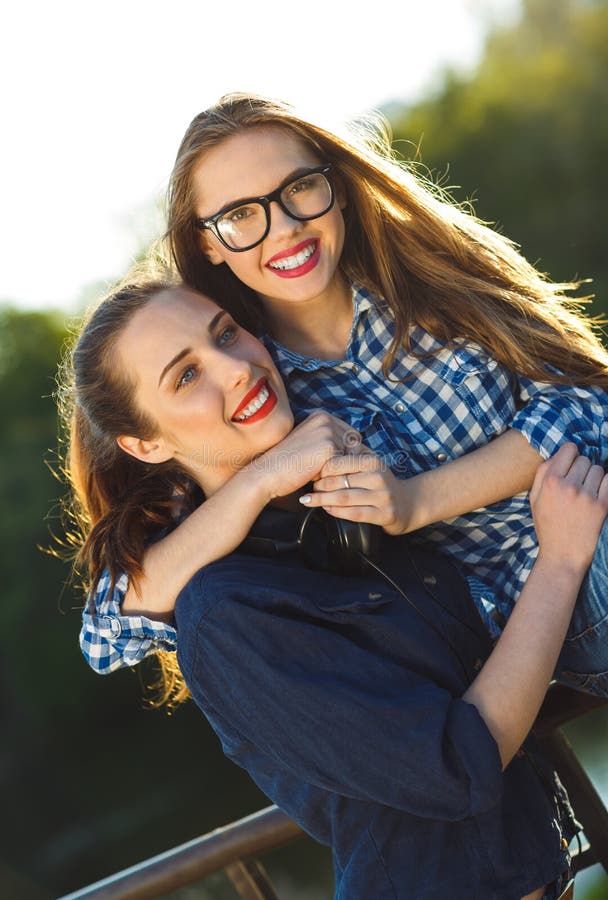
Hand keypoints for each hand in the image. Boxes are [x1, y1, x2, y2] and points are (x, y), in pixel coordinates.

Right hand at [250, 411, 361, 500]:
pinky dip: (333, 475)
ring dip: (338, 468)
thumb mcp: (311, 445)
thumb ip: (332, 442)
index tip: (329, 465)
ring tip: (313, 470)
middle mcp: (326, 418)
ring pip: (351, 457)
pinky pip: (344, 466)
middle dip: (344, 461)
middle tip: (319, 469)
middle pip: (355, 446)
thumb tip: (362, 450)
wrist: (267, 473)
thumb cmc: (287, 464)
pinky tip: (313, 474)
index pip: (351, 436)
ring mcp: (328, 431)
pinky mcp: (329, 446)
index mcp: (321, 415)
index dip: (345, 454)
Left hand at [299, 449, 411, 534]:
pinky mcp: (384, 514)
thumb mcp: (370, 464)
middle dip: (319, 486)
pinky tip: (327, 509)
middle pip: (339, 482)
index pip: (338, 463)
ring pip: (344, 498)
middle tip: (309, 488)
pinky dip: (336, 511)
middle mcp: (378, 477)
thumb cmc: (381, 483)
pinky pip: (354, 513)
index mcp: (372, 462)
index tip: (311, 473)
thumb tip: (323, 448)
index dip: (321, 470)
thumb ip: (351, 456)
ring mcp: (382, 496)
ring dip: (323, 500)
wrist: (408, 503)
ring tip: (310, 500)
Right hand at [530, 442, 607, 574]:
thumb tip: (560, 454)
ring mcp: (587, 496)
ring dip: (594, 478)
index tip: (570, 464)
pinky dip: (604, 486)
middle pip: (584, 460)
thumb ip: (543, 473)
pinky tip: (597, 496)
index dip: (570, 455)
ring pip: (598, 470)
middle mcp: (569, 486)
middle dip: (581, 469)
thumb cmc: (547, 527)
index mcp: (550, 482)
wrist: (562, 556)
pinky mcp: (602, 506)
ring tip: (586, 492)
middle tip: (576, 484)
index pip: (569, 449)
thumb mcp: (534, 499)